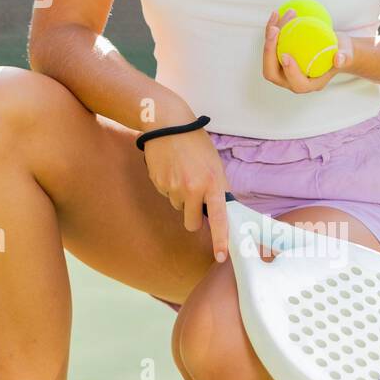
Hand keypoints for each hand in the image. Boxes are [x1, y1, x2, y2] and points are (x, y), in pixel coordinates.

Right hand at [141, 125, 231, 264]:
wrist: (168, 124)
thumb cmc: (195, 143)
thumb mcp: (214, 164)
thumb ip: (218, 188)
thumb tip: (220, 210)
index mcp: (212, 182)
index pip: (219, 218)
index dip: (220, 240)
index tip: (221, 255)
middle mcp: (193, 188)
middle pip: (192, 221)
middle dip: (193, 215)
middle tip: (193, 196)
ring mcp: (173, 187)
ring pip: (178, 207)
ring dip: (180, 197)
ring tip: (181, 172)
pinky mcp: (158, 183)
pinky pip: (166, 195)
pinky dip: (169, 187)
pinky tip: (170, 169)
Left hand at [263, 8, 355, 93]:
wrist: (336, 48)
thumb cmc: (343, 52)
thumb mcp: (347, 53)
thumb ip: (344, 57)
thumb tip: (339, 59)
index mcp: (308, 84)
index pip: (296, 83)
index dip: (290, 72)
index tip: (287, 55)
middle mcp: (291, 79)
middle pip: (272, 72)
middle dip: (269, 53)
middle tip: (275, 30)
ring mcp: (282, 69)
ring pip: (268, 55)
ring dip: (269, 36)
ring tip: (277, 16)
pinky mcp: (278, 56)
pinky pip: (271, 44)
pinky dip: (272, 29)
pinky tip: (277, 13)